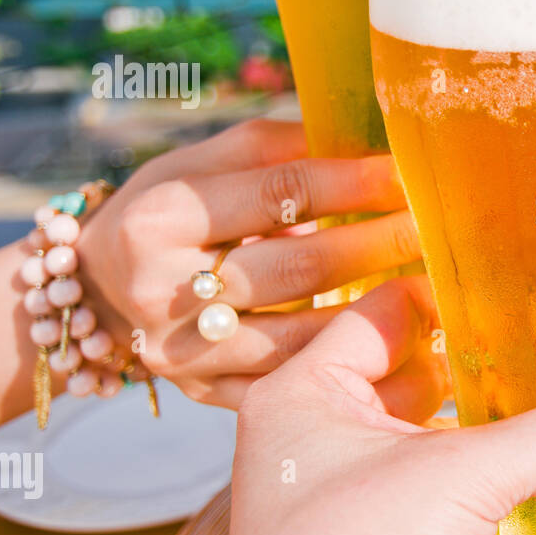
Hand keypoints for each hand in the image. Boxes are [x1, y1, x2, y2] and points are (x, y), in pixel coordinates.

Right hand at [74, 119, 421, 406]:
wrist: (98, 294)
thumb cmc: (169, 214)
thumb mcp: (199, 165)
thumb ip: (275, 150)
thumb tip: (365, 138)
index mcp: (159, 219)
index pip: (276, 194)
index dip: (351, 182)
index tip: (407, 173)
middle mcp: (163, 293)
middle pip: (296, 269)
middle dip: (377, 246)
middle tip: (437, 230)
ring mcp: (183, 355)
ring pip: (301, 341)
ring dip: (379, 318)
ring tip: (435, 291)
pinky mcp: (206, 396)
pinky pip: (294, 391)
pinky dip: (353, 375)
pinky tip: (405, 352)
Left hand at [193, 276, 535, 534]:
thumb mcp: (458, 482)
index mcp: (305, 393)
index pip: (385, 308)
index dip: (453, 288)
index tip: (522, 278)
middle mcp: (317, 439)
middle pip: (414, 372)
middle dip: (483, 360)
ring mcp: (346, 500)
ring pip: (430, 438)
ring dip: (489, 425)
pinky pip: (441, 495)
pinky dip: (487, 482)